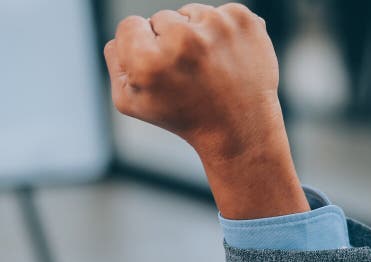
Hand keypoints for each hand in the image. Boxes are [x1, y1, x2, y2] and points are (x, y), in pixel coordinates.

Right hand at [104, 3, 308, 218]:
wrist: (241, 129)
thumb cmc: (184, 116)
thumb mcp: (132, 102)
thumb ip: (116, 59)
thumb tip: (127, 29)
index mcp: (149, 60)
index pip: (129, 25)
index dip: (142, 49)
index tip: (162, 71)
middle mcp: (184, 39)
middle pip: (162, 17)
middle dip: (171, 42)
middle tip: (190, 76)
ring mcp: (218, 26)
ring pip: (193, 14)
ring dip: (199, 36)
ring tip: (212, 70)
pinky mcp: (245, 21)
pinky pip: (222, 13)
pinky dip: (225, 33)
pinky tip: (230, 60)